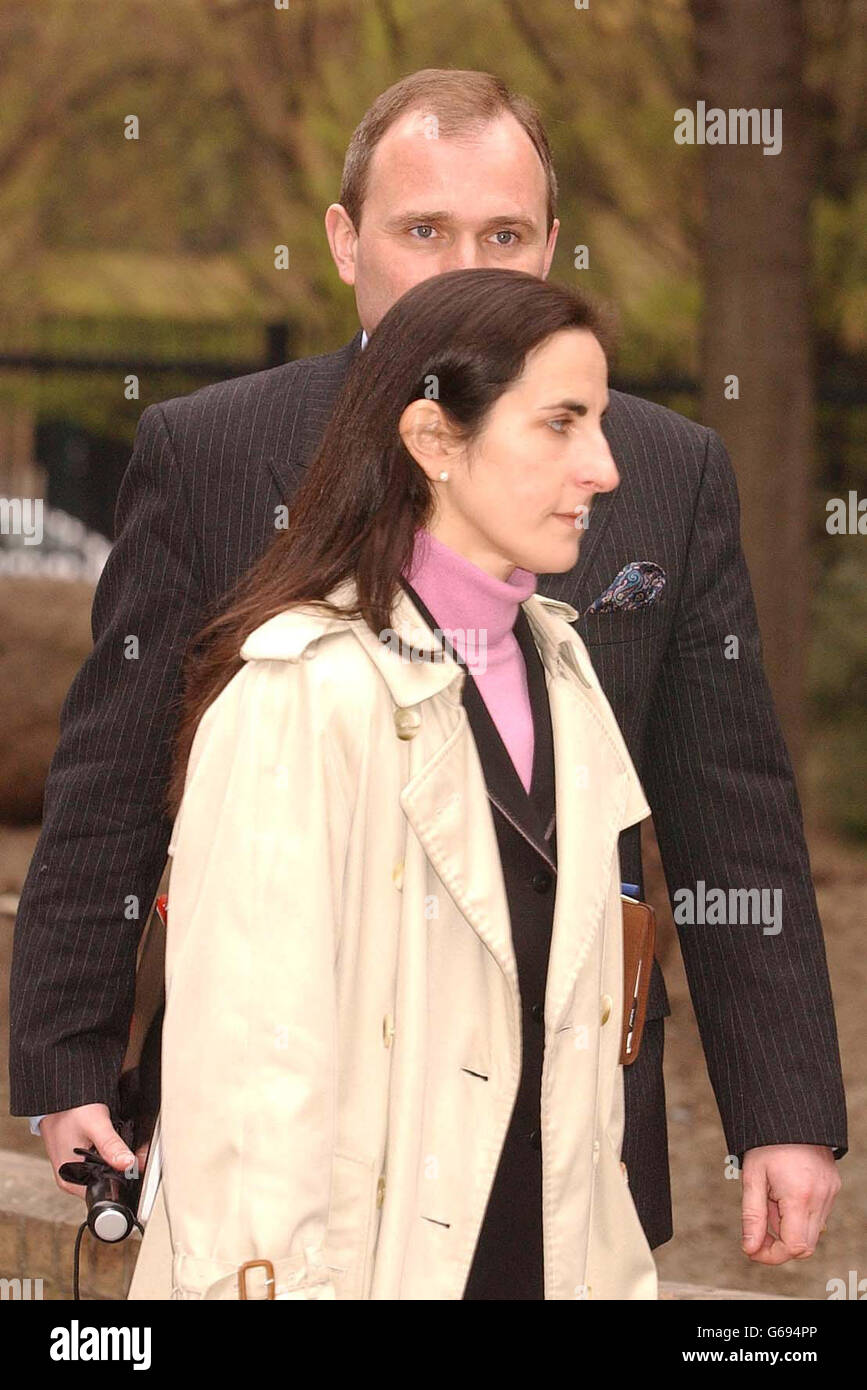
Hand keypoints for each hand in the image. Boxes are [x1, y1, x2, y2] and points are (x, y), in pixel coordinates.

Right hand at [41, 1103, 148, 1198]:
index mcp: (70, 1179)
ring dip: (118, 1160)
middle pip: (105, 1181)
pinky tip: (116, 1143)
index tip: (141, 1167)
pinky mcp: (78, 1158)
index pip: (104, 1191)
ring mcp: (74, 1167)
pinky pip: (98, 1161)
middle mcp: (71, 1177)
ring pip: (103, 1171)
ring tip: (130, 1147)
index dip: (124, 1180)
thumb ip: (111, 1145)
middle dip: (125, 1169)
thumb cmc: (68, 1109)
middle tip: (141, 1154)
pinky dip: (110, 1153)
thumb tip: (128, 1164)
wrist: (57, 1095)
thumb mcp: (95, 1124)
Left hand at [741, 1143, 840, 1263]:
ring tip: (771, 1198)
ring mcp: (830, 1193)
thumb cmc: (767, 1143)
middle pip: (805, 1245)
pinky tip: (784, 1192)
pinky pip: (818, 1215)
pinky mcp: (833, 1187)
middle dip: (779, 1243)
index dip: (773, 1254)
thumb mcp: (752, 1177)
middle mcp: (821, 1198)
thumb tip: (750, 1249)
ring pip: (812, 1232)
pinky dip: (800, 1215)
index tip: (753, 1249)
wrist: (791, 1114)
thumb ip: (752, 1216)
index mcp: (800, 1196)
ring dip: (789, 1227)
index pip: (794, 1247)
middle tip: (758, 1226)